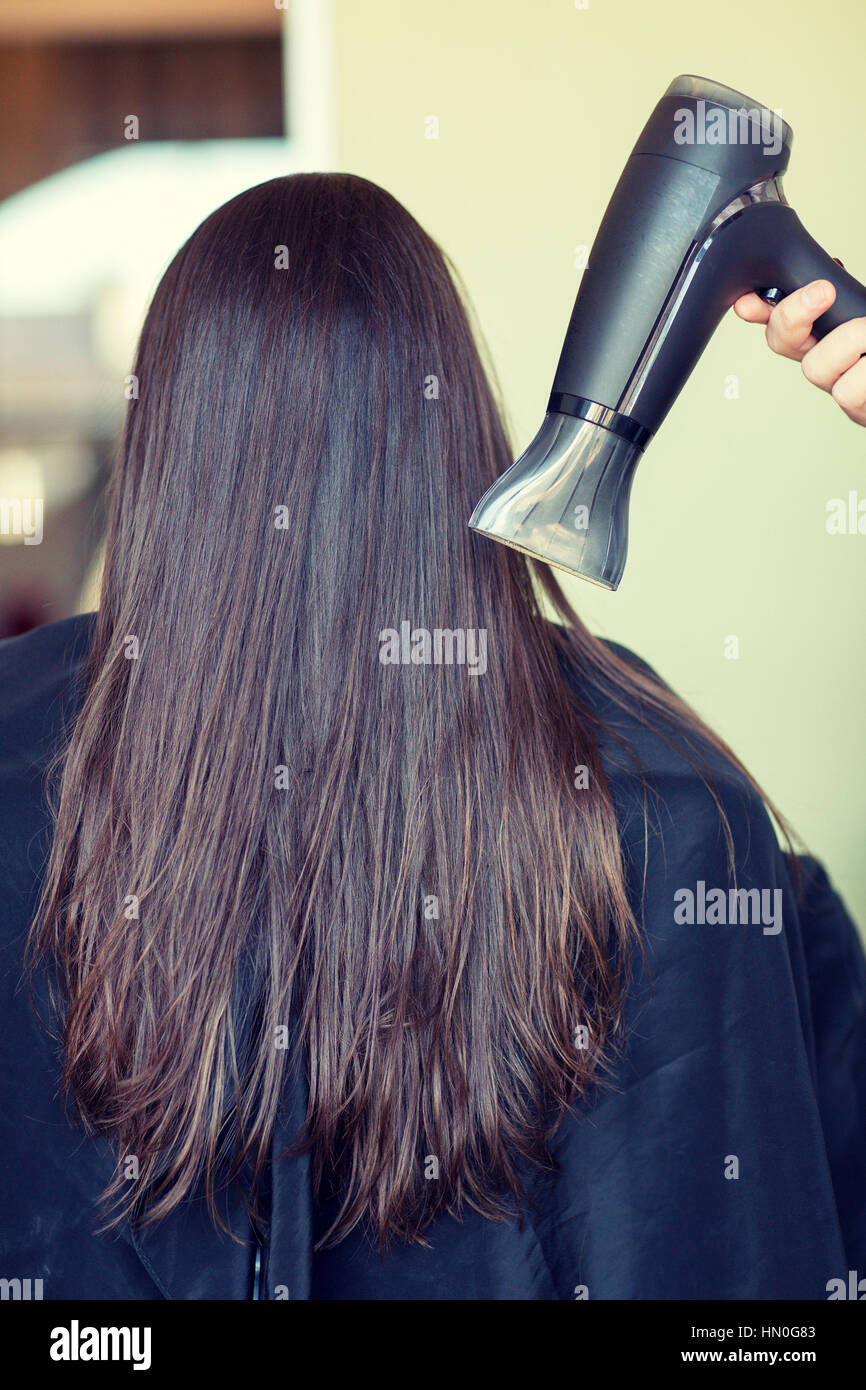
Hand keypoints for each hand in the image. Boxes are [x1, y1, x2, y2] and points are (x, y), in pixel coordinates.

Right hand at [732, 280, 865, 426]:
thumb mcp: (865, 312)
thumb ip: (848, 300)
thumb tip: (832, 274)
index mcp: (830, 337)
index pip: (783, 321)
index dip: (761, 310)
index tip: (749, 301)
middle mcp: (831, 365)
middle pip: (783, 343)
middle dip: (792, 314)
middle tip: (822, 292)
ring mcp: (844, 389)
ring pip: (816, 368)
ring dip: (848, 340)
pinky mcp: (860, 411)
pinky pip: (848, 391)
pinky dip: (865, 373)